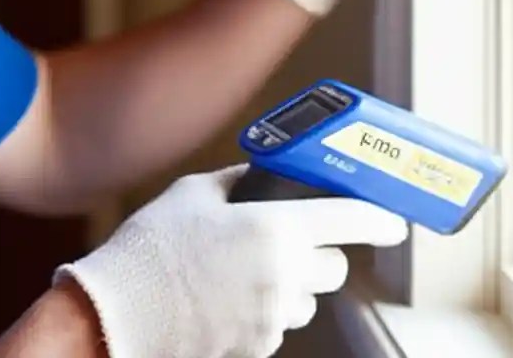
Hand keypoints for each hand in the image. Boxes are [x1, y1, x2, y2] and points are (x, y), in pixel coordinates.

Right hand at [54, 165, 407, 357]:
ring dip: (291, 285)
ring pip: (307, 299)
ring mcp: (273, 316)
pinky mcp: (258, 345)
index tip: (395, 220)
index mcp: (274, 228)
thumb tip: (271, 172)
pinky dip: (263, 309)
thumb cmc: (152, 246)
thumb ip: (242, 181)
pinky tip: (225, 298)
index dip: (382, 219)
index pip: (353, 220)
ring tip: (242, 273)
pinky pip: (277, 323)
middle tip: (293, 242)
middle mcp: (284, 275)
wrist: (117, 312)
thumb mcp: (195, 194)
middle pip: (335, 268)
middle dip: (322, 254)